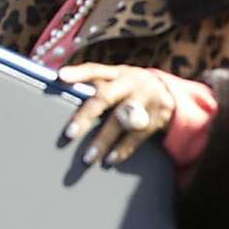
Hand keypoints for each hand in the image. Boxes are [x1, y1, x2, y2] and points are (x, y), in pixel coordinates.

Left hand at [58, 63, 175, 166]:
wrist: (169, 92)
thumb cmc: (130, 88)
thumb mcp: (118, 80)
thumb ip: (97, 85)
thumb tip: (62, 90)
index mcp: (118, 72)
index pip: (96, 69)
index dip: (78, 73)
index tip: (60, 77)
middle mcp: (132, 82)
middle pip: (106, 96)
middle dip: (87, 115)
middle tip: (70, 133)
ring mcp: (147, 98)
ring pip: (122, 120)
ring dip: (104, 140)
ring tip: (88, 158)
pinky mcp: (159, 115)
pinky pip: (138, 135)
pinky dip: (123, 149)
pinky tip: (110, 159)